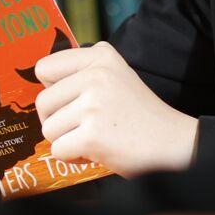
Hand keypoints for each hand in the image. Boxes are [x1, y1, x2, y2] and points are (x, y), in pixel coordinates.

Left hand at [34, 44, 199, 176]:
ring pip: (48, 128)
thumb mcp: (116, 77)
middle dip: (57, 120)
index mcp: (101, 56)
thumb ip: (83, 71)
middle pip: (42, 102)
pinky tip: (97, 151)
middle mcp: (96, 75)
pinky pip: (58, 150)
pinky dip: (74, 158)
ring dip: (67, 140)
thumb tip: (40, 74)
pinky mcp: (93, 134)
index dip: (53, 90)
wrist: (173, 144)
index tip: (73, 100)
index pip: (44, 68)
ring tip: (96, 137)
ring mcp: (94, 105)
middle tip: (87, 125)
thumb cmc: (138, 115)